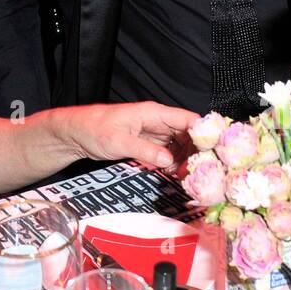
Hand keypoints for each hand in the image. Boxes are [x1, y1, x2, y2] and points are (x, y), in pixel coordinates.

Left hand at [67, 102, 197, 172]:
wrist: (76, 133)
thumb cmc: (94, 129)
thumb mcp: (119, 141)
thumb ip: (145, 150)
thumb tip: (168, 160)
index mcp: (153, 113)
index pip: (188, 120)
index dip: (204, 134)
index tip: (213, 152)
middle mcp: (157, 121)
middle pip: (188, 134)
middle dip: (196, 152)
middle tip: (199, 172)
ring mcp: (153, 133)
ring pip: (180, 145)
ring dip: (186, 159)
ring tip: (188, 176)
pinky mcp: (148, 143)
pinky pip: (168, 152)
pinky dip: (174, 162)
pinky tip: (175, 174)